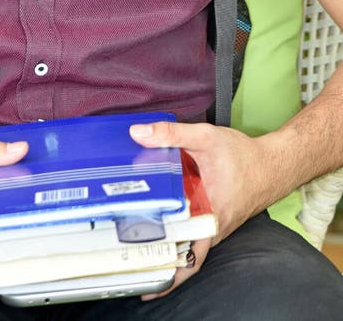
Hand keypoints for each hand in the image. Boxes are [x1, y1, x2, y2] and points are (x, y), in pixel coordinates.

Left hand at [130, 120, 272, 298]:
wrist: (272, 165)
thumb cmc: (244, 156)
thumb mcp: (206, 137)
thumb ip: (171, 134)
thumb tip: (138, 134)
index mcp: (211, 217)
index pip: (186, 256)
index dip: (162, 265)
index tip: (138, 266)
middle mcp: (213, 230)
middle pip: (182, 257)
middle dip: (156, 262)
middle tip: (127, 260)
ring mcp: (214, 229)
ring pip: (187, 248)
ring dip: (165, 250)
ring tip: (134, 247)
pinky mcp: (214, 223)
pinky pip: (194, 236)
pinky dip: (177, 235)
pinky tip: (157, 226)